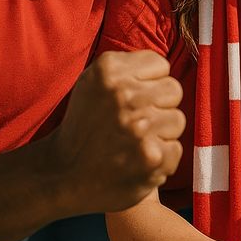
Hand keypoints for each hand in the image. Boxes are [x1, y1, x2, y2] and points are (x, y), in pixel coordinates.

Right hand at [46, 50, 184, 213]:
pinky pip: (176, 148)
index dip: (149, 83)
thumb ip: (129, 67)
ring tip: (134, 142)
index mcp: (109, 70)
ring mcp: (140, 128)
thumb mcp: (93, 81)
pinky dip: (161, 159)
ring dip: (161, 133)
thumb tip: (164, 66)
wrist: (62, 175)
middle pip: (173, 90)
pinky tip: (138, 161)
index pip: (161, 65)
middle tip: (134, 122)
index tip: (132, 98)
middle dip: (158, 106)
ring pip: (177, 120)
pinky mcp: (152, 158)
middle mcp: (125, 96)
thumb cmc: (85, 125)